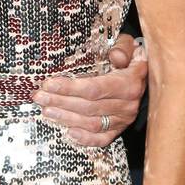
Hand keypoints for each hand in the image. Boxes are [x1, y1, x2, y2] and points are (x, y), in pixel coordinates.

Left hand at [31, 34, 147, 145]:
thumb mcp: (130, 46)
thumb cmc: (131, 57)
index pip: (94, 89)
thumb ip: (123, 48)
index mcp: (129, 83)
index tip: (48, 84)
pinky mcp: (120, 129)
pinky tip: (69, 133)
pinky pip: (102, 139)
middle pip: (88, 107)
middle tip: (39, 97)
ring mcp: (124, 119)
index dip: (69, 88)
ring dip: (66, 118)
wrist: (145, 75)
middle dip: (60, 102)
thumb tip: (115, 56)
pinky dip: (85, 138)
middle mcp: (127, 104)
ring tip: (46, 110)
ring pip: (92, 123)